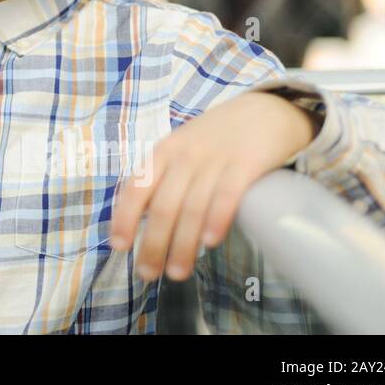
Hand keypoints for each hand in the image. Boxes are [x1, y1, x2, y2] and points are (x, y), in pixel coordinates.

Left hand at [108, 91, 322, 282]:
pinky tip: (209, 242)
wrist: (266, 110)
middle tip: (147, 274)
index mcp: (164, 152)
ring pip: (192, 208)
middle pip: (164, 206)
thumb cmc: (218, 137)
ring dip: (182, 244)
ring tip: (177, 273)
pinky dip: (217, 219)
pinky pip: (228, 194)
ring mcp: (215, 159)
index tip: (119, 246)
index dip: (125, 217)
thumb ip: (166, 177)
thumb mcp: (183, 148)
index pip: (136, 187)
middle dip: (153, 244)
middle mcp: (185, 156)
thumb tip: (145, 219)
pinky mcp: (246, 163)